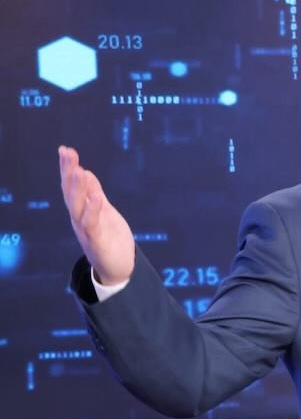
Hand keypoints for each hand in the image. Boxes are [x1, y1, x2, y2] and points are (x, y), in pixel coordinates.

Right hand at [59, 146, 134, 285]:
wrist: (117, 268)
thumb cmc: (110, 239)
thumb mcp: (104, 211)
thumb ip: (95, 194)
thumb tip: (86, 172)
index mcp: (81, 211)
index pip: (72, 186)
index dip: (68, 168)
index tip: (65, 149)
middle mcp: (79, 219)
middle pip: (71, 193)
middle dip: (69, 173)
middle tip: (67, 153)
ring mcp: (86, 230)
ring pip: (78, 207)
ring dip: (77, 189)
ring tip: (78, 170)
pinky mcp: (97, 241)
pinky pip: (92, 224)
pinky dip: (92, 210)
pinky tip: (96, 197)